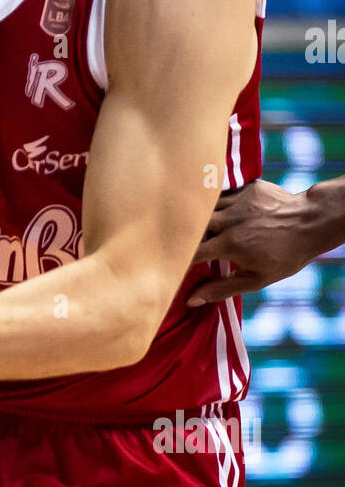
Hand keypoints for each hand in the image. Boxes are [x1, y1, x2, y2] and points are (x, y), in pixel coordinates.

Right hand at [187, 178, 319, 304]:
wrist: (313, 223)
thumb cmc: (285, 256)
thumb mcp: (256, 279)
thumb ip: (221, 289)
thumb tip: (191, 300)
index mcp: (231, 244)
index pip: (192, 252)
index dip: (179, 259)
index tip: (174, 265)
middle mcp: (231, 219)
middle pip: (193, 223)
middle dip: (185, 234)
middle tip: (184, 243)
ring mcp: (239, 200)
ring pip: (206, 205)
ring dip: (201, 216)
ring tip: (202, 226)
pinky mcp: (247, 187)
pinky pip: (223, 193)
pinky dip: (217, 202)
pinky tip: (223, 211)